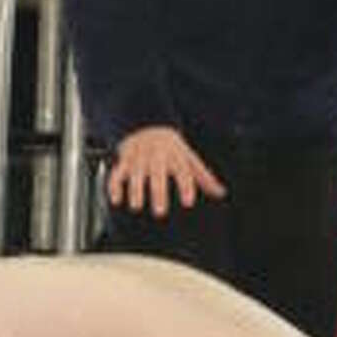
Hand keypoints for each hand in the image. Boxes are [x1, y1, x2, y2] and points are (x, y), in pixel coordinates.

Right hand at [107, 126, 226, 216]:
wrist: (148, 124)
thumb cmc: (173, 148)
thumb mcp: (190, 159)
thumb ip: (204, 177)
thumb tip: (221, 192)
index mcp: (176, 155)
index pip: (182, 171)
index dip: (186, 187)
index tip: (187, 203)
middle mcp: (157, 155)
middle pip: (157, 173)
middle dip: (158, 192)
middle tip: (160, 212)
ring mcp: (139, 156)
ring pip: (135, 173)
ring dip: (135, 190)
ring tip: (137, 207)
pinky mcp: (124, 159)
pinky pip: (117, 172)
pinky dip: (115, 186)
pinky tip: (117, 200)